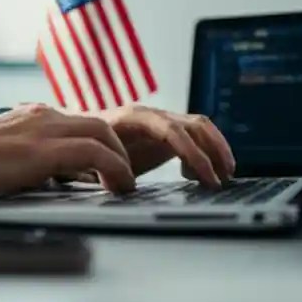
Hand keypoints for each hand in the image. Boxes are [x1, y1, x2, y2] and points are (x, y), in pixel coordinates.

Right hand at [0, 102, 135, 195]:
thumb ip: (18, 158)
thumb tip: (29, 178)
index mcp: (30, 116)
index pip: (75, 123)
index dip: (95, 144)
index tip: (102, 168)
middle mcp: (43, 116)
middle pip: (97, 123)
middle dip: (116, 149)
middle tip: (122, 175)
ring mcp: (46, 129)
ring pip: (103, 133)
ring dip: (121, 160)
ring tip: (125, 185)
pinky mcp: (47, 149)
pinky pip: (95, 153)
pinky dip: (114, 169)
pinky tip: (118, 187)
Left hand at [96, 104, 235, 187]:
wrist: (76, 136)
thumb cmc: (83, 150)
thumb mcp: (92, 160)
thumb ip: (107, 169)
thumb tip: (124, 185)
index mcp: (133, 118)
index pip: (172, 130)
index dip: (193, 153)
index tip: (207, 178)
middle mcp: (151, 116)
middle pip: (194, 125)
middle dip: (213, 151)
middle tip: (223, 179)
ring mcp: (160, 121)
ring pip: (199, 128)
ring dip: (216, 150)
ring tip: (224, 176)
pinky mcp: (164, 132)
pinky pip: (194, 136)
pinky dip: (205, 153)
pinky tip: (199, 177)